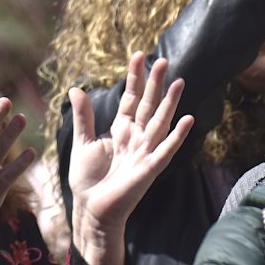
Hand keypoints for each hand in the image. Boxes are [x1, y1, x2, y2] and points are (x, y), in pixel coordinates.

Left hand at [66, 53, 194, 264]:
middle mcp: (136, 137)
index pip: (130, 98)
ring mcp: (145, 152)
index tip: (138, 55)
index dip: (134, 78)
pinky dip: (177, 135)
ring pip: (160, 121)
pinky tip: (188, 119)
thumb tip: (76, 88)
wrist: (90, 209)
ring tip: (180, 81)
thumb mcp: (82, 142)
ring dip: (170, 102)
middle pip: (148, 105)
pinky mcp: (149, 168)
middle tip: (163, 59)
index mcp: (120, 130)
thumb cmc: (88, 179)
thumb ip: (83, 116)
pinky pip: (166, 149)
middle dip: (156, 83)